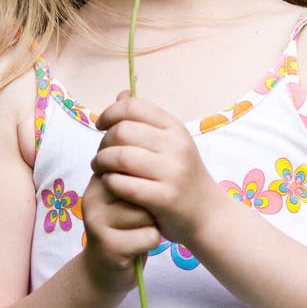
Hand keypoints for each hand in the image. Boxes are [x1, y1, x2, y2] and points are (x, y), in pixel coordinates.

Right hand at [81, 173, 160, 294]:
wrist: (103, 270)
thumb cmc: (123, 227)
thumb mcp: (124, 196)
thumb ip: (134, 177)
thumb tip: (156, 159)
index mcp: (98, 178)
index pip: (132, 165)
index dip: (147, 179)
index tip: (143, 194)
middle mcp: (92, 197)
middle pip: (141, 188)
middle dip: (149, 204)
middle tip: (138, 217)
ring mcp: (97, 222)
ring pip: (147, 213)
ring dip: (151, 224)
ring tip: (137, 231)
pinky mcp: (108, 246)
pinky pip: (149, 236)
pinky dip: (152, 242)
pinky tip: (138, 246)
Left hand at [92, 91, 217, 249]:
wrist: (207, 213)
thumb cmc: (181, 174)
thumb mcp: (170, 142)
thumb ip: (144, 121)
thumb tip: (121, 94)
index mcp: (174, 128)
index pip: (134, 107)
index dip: (110, 113)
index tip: (101, 126)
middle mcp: (176, 146)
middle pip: (123, 131)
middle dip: (103, 142)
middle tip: (100, 153)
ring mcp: (172, 172)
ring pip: (120, 157)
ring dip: (101, 162)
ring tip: (99, 168)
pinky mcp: (165, 199)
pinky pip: (124, 184)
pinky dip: (109, 182)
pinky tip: (109, 183)